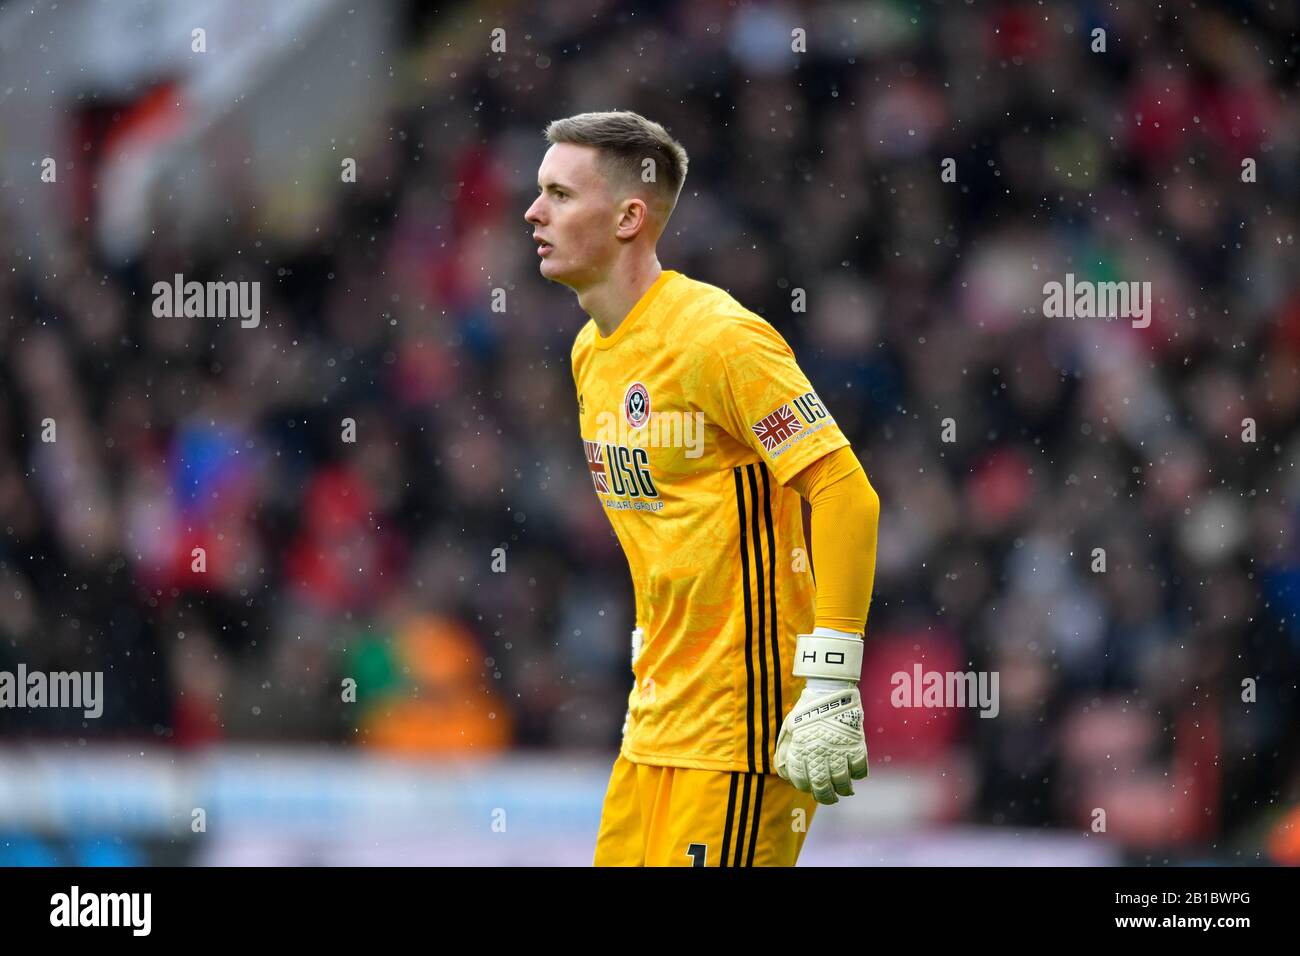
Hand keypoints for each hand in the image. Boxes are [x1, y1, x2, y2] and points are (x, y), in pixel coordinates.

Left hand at [775, 679, 868, 803]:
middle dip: (826, 797)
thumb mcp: (789, 729)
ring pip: (842, 782)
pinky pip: (859, 769)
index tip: (810, 788)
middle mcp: (818, 754)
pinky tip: (855, 775)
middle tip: (830, 798)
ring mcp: (838, 751)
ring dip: (844, 790)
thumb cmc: (806, 710)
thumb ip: (785, 752)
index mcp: (800, 750)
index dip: (805, 788)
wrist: (828, 690)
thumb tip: (783, 774)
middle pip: (822, 786)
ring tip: (845, 791)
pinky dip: (858, 775)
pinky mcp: (855, 745)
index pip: (801, 781)